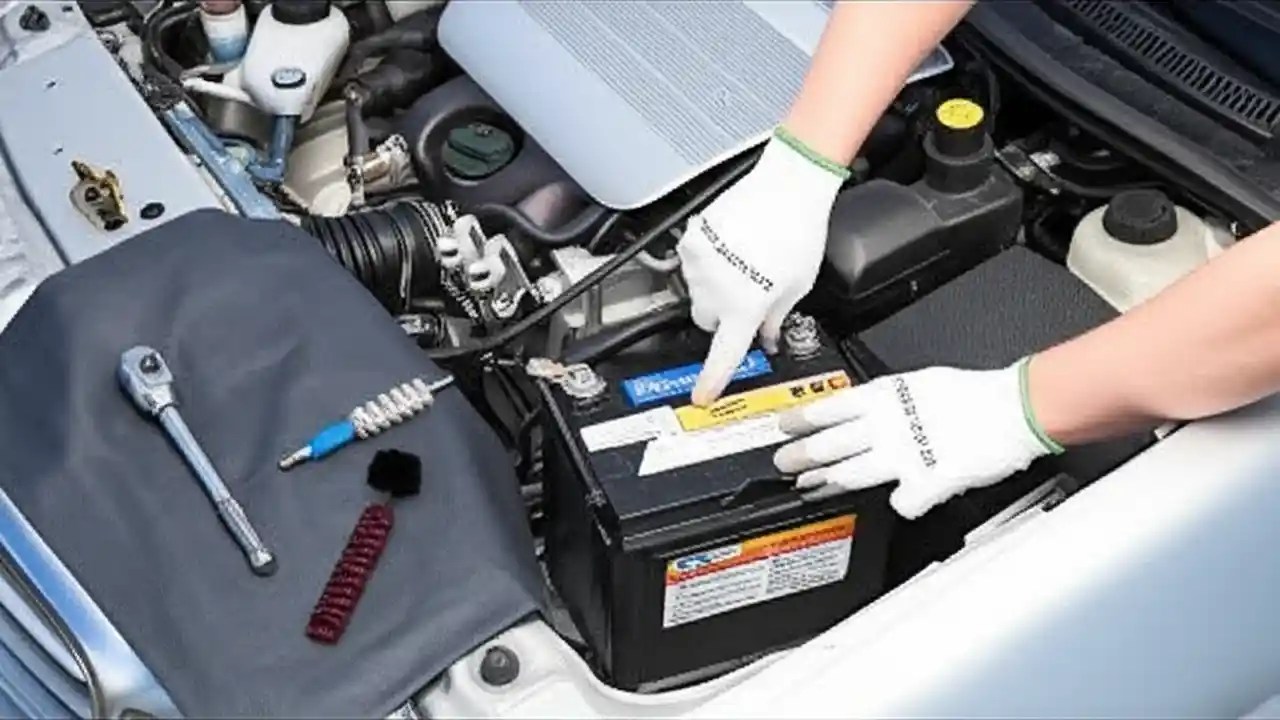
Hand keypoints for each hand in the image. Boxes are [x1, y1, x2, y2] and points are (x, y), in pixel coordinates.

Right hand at [678, 130, 847, 404]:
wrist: (786, 184)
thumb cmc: (799, 230)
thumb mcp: (799, 286)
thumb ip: (777, 317)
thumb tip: (768, 335)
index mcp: (746, 307)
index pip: (724, 355)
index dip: (712, 380)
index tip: (702, 395)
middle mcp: (717, 289)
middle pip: (706, 321)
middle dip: (723, 316)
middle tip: (747, 295)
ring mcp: (700, 264)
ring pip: (698, 292)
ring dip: (716, 286)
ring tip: (744, 262)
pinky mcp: (691, 240)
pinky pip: (692, 263)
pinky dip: (707, 261)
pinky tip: (732, 246)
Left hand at [773, 362, 1062, 518]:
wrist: (1015, 409)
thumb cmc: (978, 395)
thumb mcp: (922, 384)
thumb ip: (891, 402)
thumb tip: (871, 410)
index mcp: (886, 395)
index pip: (829, 407)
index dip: (802, 419)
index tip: (783, 426)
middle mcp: (887, 424)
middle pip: (831, 443)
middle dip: (802, 455)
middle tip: (782, 462)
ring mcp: (903, 455)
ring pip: (852, 472)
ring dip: (828, 481)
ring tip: (808, 486)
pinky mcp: (924, 482)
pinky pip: (902, 500)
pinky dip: (899, 502)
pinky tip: (897, 502)